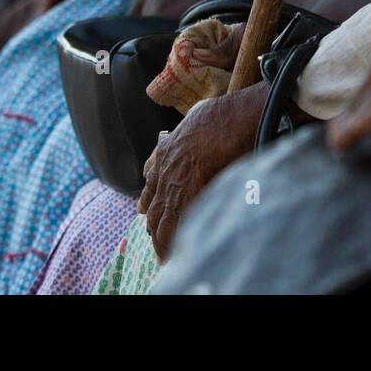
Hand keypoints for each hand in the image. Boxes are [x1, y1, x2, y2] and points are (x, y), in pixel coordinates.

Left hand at [138, 86, 266, 260]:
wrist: (226, 125)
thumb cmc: (219, 117)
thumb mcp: (196, 113)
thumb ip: (193, 119)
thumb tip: (198, 114)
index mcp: (167, 151)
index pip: (152, 179)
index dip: (149, 196)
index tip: (144, 208)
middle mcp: (165, 173)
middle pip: (153, 206)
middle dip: (153, 224)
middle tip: (153, 236)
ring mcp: (175, 188)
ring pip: (162, 221)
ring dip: (161, 239)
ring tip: (163, 256)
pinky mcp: (188, 200)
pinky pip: (176, 228)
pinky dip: (173, 243)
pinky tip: (174, 255)